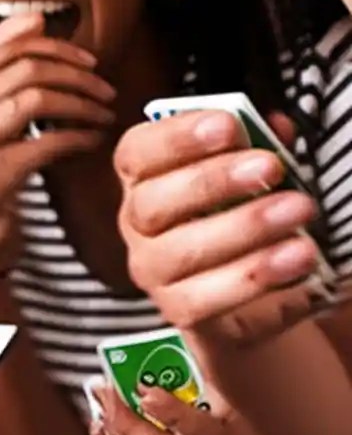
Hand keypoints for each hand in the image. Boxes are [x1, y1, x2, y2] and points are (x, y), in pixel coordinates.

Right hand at [0, 12, 114, 274]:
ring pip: (34, 99)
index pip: (5, 49)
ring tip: (104, 113)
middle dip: (75, 75)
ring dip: (81, 103)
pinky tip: (95, 139)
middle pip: (23, 69)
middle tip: (105, 89)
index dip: (55, 47)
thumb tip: (33, 19)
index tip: (89, 61)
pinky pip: (46, 141)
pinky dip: (79, 137)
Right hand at [115, 109, 325, 341]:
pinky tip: (296, 256)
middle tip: (270, 167)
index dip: (176, 137)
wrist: (243, 291)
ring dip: (243, 228)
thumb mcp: (250, 175)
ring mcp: (152, 269)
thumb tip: (277, 127)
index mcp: (142, 178)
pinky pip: (206, 297)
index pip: (138, 152)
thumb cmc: (239, 214)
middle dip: (212, 181)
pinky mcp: (177, 308)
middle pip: (152, 201)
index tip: (227, 125)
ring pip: (179, 251)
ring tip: (299, 210)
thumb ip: (259, 147)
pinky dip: (254, 276)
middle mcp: (135, 223)